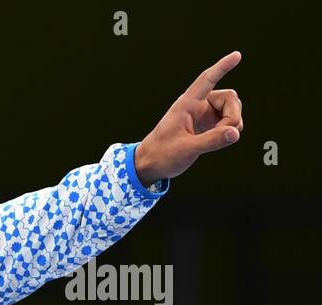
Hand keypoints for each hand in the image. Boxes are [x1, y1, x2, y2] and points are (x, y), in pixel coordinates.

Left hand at [134, 50, 244, 185]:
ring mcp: (204, 115)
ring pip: (232, 110)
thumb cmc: (161, 154)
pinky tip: (219, 141)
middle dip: (233, 116)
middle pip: (229, 98)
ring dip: (232, 124)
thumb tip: (235, 133)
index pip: (206, 80)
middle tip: (225, 133)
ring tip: (217, 140)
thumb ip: (211, 141)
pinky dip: (230, 131)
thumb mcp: (186, 149)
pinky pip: (229, 122)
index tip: (236, 55)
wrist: (151, 165)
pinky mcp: (208, 126)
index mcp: (187, 105)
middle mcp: (197, 106)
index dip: (222, 67)